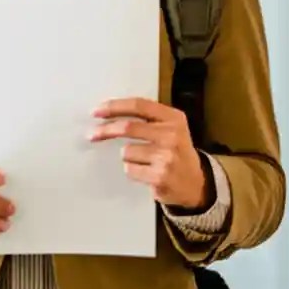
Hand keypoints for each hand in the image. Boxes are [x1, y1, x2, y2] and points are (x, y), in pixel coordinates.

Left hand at [89, 98, 210, 209]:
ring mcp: (166, 157)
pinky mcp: (159, 176)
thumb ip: (147, 118)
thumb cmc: (176, 152)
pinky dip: (132, 170)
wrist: (196, 183)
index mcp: (174, 118)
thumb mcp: (171, 128)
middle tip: (93, 134)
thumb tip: (108, 113)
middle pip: (128, 127)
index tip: (96, 111)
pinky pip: (129, 169)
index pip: (138, 105)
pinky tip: (146, 172)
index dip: (114, 106)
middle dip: (105, 130)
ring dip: (128, 156)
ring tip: (144, 161)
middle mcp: (172, 135)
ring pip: (126, 151)